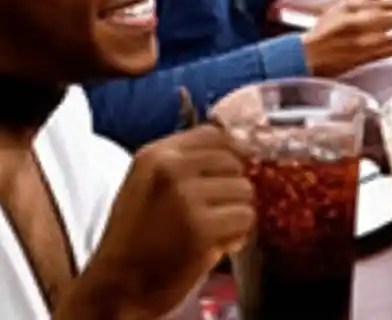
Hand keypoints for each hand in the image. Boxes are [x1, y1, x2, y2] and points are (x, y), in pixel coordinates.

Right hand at [69, 127, 252, 318]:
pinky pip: (246, 219)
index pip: (215, 135)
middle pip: (235, 162)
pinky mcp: (202, 227)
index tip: (228, 174)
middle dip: (231, 190)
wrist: (113, 289)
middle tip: (211, 214)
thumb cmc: (134, 241)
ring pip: (245, 191)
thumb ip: (184, 166)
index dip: (230, 154)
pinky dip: (237, 236)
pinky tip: (214, 246)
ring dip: (235, 214)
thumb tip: (237, 152)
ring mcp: (186, 197)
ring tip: (208, 232)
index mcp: (154, 155)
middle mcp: (170, 169)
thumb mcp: (146, 187)